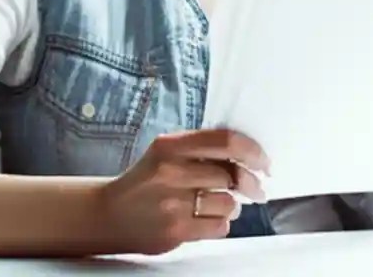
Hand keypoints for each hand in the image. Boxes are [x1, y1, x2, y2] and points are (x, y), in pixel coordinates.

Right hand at [97, 130, 269, 254]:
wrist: (107, 214)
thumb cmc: (146, 181)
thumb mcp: (166, 152)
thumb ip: (202, 148)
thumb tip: (250, 155)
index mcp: (171, 145)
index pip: (227, 142)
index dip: (254, 152)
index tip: (265, 163)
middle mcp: (171, 171)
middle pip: (232, 175)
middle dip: (250, 184)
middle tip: (256, 189)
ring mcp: (172, 203)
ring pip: (229, 203)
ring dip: (232, 206)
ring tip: (219, 204)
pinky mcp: (174, 230)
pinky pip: (219, 226)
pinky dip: (220, 224)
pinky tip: (207, 219)